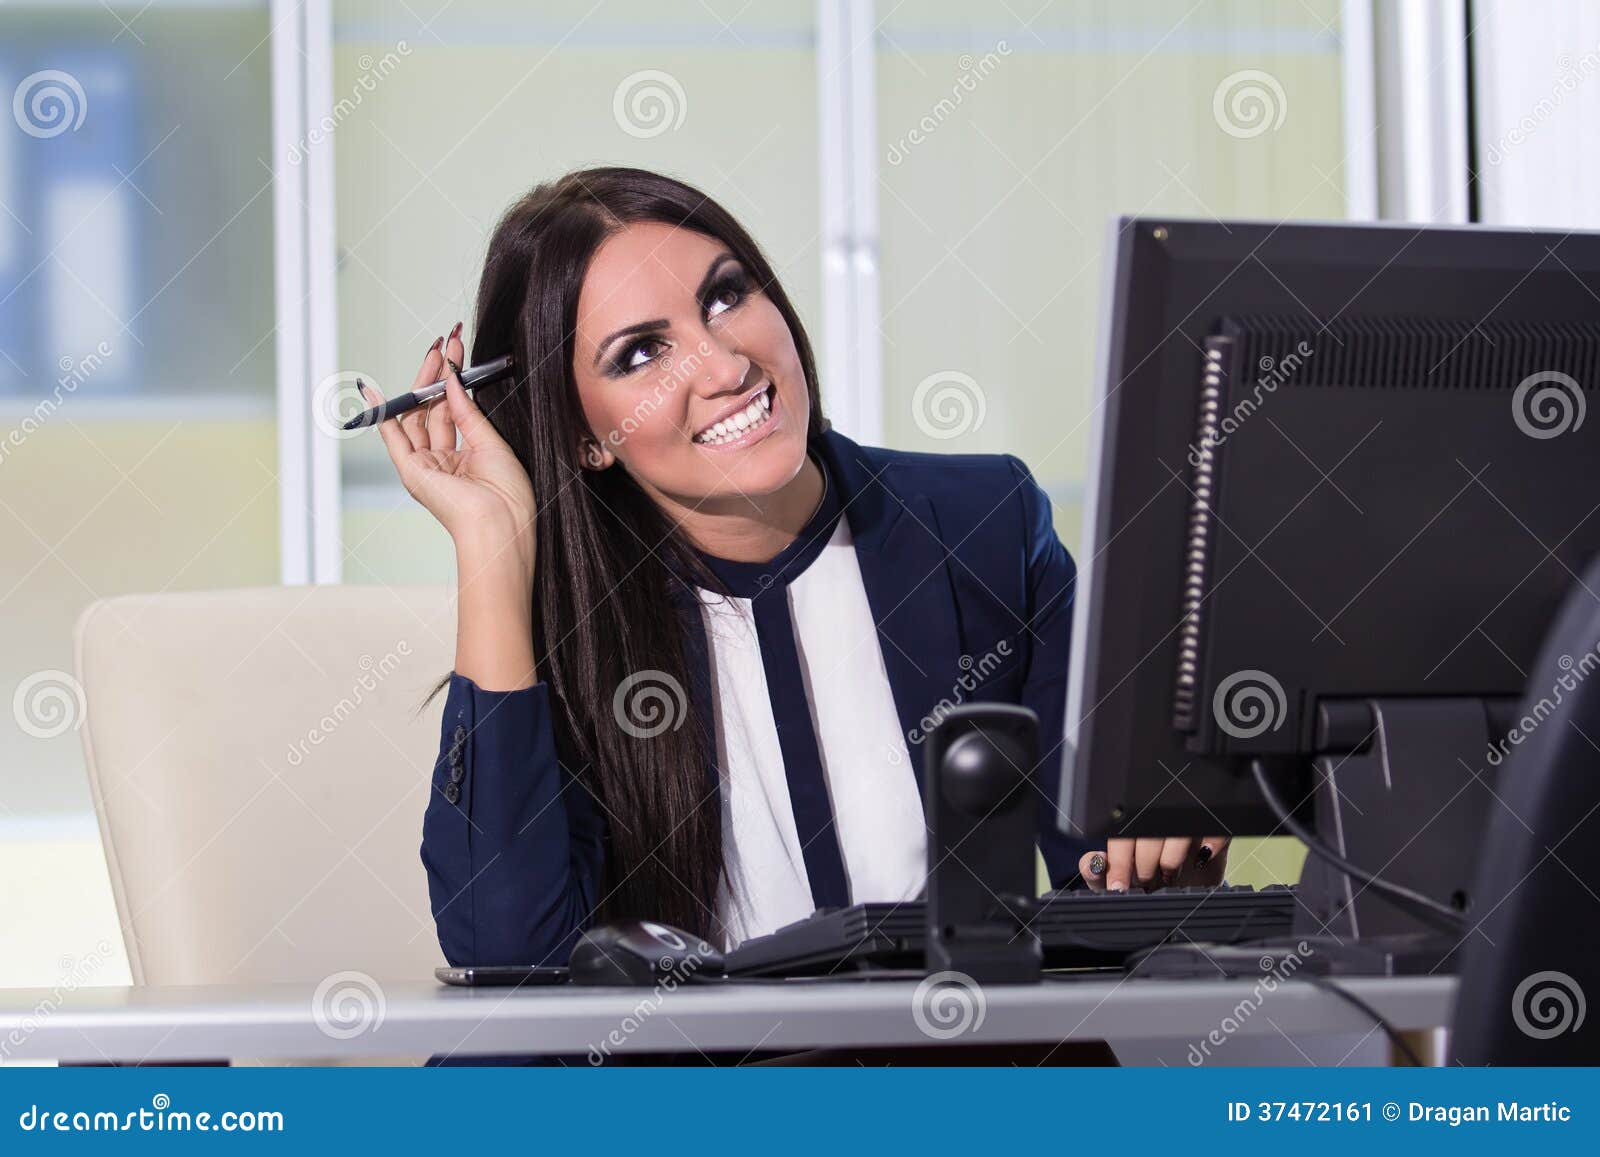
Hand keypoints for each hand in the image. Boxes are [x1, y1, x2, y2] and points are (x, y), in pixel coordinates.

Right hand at [367, 323, 535, 580]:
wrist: (500, 522)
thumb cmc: (507, 494)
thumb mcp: (491, 443)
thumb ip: (466, 411)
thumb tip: (451, 379)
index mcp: (464, 459)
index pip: (451, 411)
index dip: (452, 381)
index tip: (457, 352)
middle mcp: (442, 462)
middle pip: (432, 410)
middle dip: (436, 376)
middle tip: (444, 345)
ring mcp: (425, 466)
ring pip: (415, 417)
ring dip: (421, 384)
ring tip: (433, 353)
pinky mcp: (411, 472)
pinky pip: (392, 438)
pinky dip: (381, 414)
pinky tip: (373, 390)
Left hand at [1078, 837, 1229, 891]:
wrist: (1188, 892)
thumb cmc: (1148, 882)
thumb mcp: (1118, 882)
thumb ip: (1096, 872)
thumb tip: (1092, 862)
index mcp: (1131, 828)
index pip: (1121, 837)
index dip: (1119, 863)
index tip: (1119, 887)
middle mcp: (1158, 822)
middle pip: (1148, 833)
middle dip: (1145, 865)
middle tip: (1145, 883)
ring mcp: (1186, 824)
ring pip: (1178, 831)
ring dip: (1172, 859)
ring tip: (1168, 875)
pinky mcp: (1213, 830)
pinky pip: (1215, 827)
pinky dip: (1209, 845)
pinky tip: (1200, 861)